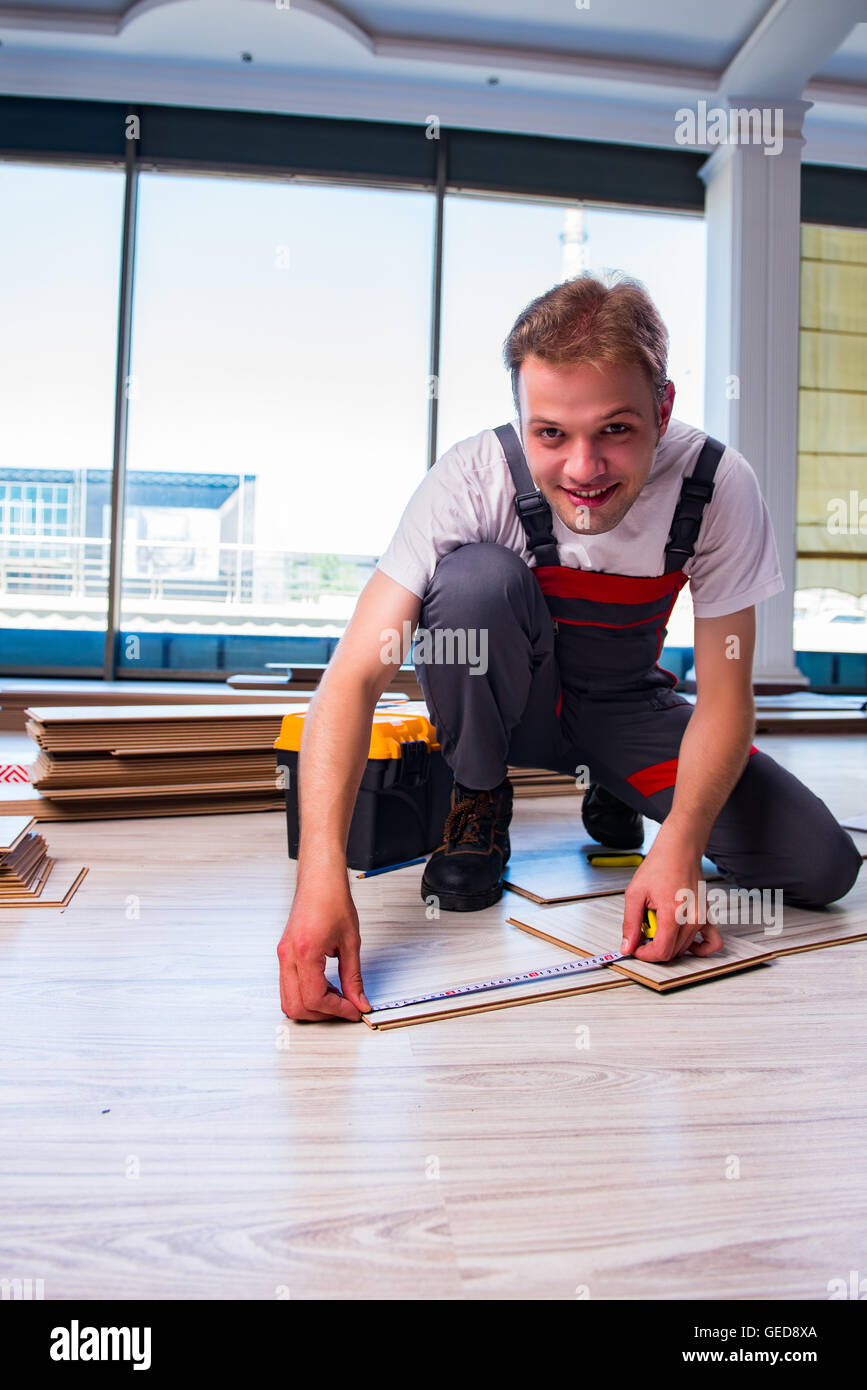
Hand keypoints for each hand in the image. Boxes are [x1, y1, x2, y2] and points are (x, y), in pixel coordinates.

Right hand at [278, 875, 370, 1021]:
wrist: (319, 881)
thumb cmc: (333, 901)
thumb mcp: (351, 943)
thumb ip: (353, 977)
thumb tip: (359, 1001)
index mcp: (305, 952)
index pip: (315, 998)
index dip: (337, 1010)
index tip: (354, 1010)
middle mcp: (288, 956)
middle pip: (297, 1006)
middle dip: (323, 1014)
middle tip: (346, 1008)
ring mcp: (282, 956)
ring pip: (289, 1000)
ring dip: (313, 1006)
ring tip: (337, 997)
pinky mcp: (283, 954)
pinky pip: (288, 986)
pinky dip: (306, 994)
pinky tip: (326, 988)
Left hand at [620, 823, 721, 962]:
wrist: (679, 850)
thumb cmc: (660, 866)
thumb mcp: (635, 893)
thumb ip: (630, 923)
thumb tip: (628, 945)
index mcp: (673, 913)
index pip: (662, 951)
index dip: (645, 954)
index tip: (636, 948)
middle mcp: (691, 918)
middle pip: (673, 952)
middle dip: (654, 948)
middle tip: (644, 930)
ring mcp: (702, 918)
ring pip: (685, 949)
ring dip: (669, 944)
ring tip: (659, 924)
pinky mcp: (707, 916)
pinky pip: (712, 943)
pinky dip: (699, 948)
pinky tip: (683, 940)